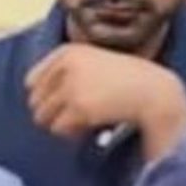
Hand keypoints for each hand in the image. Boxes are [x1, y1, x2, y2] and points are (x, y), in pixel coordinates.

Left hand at [24, 44, 185, 162]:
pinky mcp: (79, 107)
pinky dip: (72, 133)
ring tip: (83, 121)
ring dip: (60, 124)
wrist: (153, 91)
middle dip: (52, 112)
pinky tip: (91, 126)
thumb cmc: (126, 80)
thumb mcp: (93, 64)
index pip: (32, 81)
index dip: (47, 97)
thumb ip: (65, 74)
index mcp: (67, 51)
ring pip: (43, 117)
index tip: (67, 103)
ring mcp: (71, 85)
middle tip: (76, 116)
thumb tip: (33, 101)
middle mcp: (66, 65)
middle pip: (34, 100)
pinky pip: (59, 129)